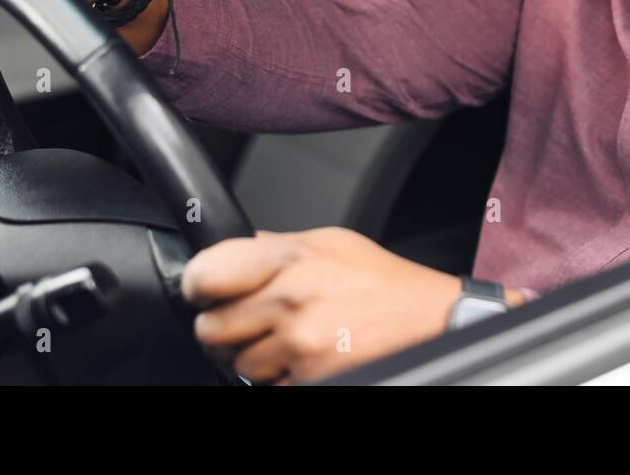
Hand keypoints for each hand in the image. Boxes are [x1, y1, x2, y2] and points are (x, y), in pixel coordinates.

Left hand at [182, 227, 463, 383]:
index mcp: (291, 258)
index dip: (199, 284)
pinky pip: (266, 386)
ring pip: (236, 363)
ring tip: (291, 338)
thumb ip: (275, 245)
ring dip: (254, 356)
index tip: (206, 290)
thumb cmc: (383, 284)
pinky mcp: (308, 380)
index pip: (206, 273)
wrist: (430, 323)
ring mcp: (298, 346)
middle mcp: (290, 301)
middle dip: (225, 327)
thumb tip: (230, 247)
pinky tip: (307, 356)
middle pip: (209, 328)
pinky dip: (281, 377)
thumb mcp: (330, 243)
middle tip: (253, 320)